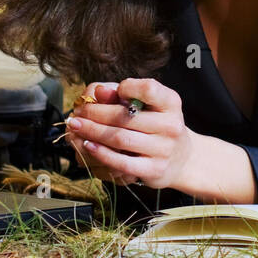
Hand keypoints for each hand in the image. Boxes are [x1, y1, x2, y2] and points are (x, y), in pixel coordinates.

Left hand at [63, 78, 197, 189]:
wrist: (182, 159)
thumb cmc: (157, 126)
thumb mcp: (148, 106)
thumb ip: (123, 95)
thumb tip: (98, 90)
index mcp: (170, 103)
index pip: (149, 89)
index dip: (128, 87)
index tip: (116, 91)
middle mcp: (171, 125)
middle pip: (125, 117)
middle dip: (95, 112)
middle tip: (77, 112)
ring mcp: (163, 149)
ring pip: (119, 138)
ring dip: (92, 131)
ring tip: (75, 126)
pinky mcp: (153, 169)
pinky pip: (122, 162)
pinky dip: (101, 153)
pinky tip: (87, 145)